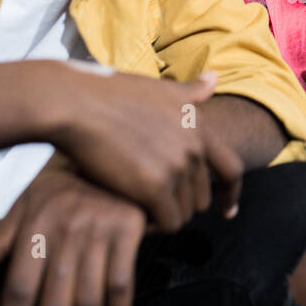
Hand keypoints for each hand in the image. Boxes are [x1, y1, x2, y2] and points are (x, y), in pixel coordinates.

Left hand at [0, 155, 145, 305]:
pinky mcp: (129, 228)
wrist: (108, 147)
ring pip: (89, 300)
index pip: (16, 291)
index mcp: (33, 227)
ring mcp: (99, 229)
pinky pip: (123, 284)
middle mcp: (64, 229)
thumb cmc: (61, 184)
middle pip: (52, 304)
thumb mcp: (22, 207)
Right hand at [46, 64, 244, 231]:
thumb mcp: (157, 88)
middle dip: (182, 205)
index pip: (232, 169)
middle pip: (202, 197)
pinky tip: (136, 217)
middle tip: (154, 207)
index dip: (231, 193)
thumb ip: (189, 92)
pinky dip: (155, 226)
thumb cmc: (109, 94)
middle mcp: (194, 147)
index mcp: (199, 125)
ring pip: (185, 212)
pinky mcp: (154, 187)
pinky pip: (168, 223)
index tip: (227, 211)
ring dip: (166, 215)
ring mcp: (176, 167)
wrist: (74, 103)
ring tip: (140, 208)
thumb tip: (214, 79)